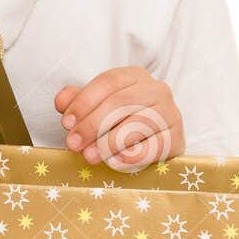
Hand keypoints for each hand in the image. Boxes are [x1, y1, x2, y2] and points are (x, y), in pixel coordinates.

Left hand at [54, 67, 183, 168]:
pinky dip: (132, 155)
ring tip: (89, 156)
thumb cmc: (122, 122)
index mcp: (135, 76)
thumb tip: (61, 102)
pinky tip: (115, 161)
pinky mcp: (176, 138)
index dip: (84, 102)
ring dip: (108, 142)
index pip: (108, 82)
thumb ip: (78, 102)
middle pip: (122, 102)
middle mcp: (157, 90)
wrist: (156, 142)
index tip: (66, 123)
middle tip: (73, 144)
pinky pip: (154, 146)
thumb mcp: (98, 108)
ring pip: (138, 123)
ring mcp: (170, 113)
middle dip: (92, 124)